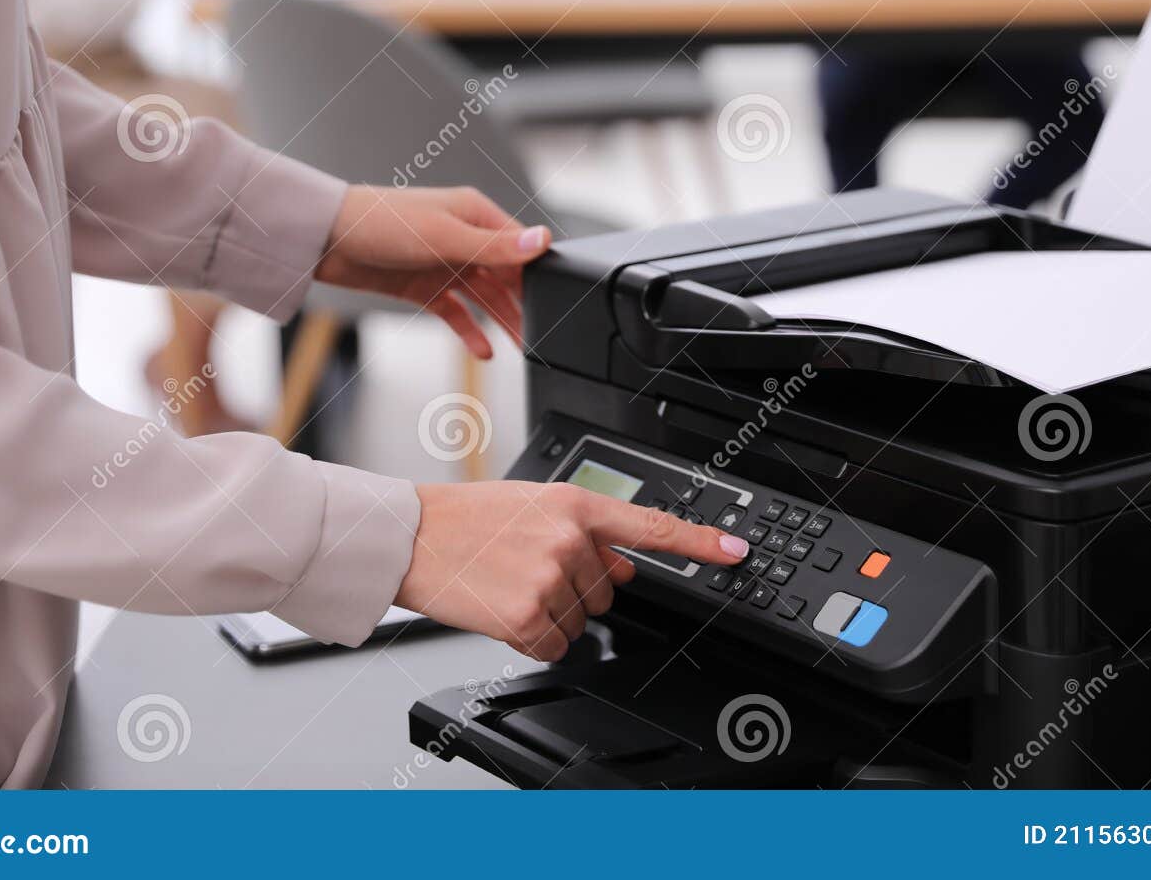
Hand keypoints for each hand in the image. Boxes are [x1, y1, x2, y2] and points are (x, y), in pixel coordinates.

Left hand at [316, 185, 549, 358]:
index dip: (537, 274)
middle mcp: (463, 237)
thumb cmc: (379, 222)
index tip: (557, 300)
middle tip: (543, 333)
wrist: (324, 240)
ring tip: (521, 348)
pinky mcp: (423, 286)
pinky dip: (469, 330)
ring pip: (483, 296)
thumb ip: (494, 247)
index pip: (519, 246)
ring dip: (501, 320)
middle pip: (505, 275)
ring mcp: (443, 263)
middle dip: (524, 303)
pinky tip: (483, 350)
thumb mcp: (443, 237)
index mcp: (474, 214)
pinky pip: (455, 311)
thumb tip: (542, 240)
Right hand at [397, 482, 750, 660]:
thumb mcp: (532, 508)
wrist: (412, 537)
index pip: (652, 527)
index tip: (738, 552)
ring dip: (551, 614)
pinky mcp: (529, 618)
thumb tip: (625, 566)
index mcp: (575, 505)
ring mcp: (551, 580)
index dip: (701, 542)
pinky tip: (502, 610)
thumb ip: (584, 532)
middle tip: (527, 567)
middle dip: (574, 588)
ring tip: (508, 584)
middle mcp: (570, 540)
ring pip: (581, 622)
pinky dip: (531, 638)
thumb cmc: (466, 520)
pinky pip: (554, 645)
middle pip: (606, 591)